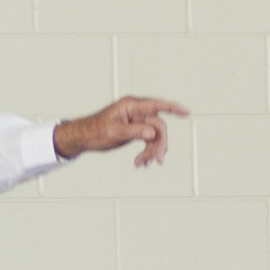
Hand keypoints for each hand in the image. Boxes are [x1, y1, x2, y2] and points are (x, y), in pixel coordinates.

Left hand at [53, 96, 187, 166]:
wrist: (83, 137)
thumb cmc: (94, 130)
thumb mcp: (113, 131)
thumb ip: (133, 131)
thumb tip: (152, 132)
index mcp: (131, 106)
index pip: (156, 105)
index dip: (173, 108)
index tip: (187, 112)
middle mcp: (136, 111)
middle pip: (158, 126)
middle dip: (159, 144)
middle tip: (157, 160)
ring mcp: (136, 121)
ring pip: (154, 136)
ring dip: (151, 151)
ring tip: (143, 163)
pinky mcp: (135, 131)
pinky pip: (147, 141)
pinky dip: (146, 152)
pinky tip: (140, 163)